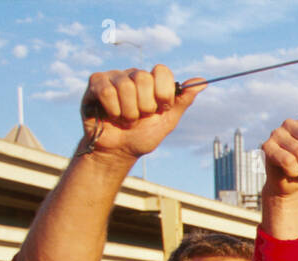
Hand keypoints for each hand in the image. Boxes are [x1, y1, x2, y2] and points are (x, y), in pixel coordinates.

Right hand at [80, 65, 202, 160]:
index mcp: (151, 82)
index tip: (160, 109)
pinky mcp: (95, 84)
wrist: (118, 152)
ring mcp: (113, 77)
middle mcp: (133, 75)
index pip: (162, 71)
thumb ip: (182, 101)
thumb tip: (202, 81)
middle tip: (140, 117)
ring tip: (126, 120)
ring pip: (125, 86)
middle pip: (144, 78)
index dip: (163, 93)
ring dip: (128, 112)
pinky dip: (113, 110)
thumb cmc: (142, 136)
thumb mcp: (167, 121)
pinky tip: (112, 116)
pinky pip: (107, 90)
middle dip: (145, 106)